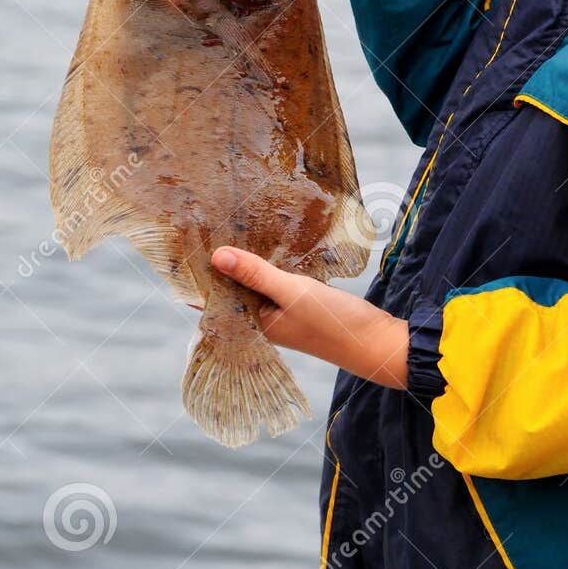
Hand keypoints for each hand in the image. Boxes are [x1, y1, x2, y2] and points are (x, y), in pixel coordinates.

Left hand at [196, 247, 408, 387]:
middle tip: (211, 225)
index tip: (191, 244)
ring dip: (251, 262)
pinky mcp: (301, 306)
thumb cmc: (333, 323)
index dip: (205, 273)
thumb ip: (256, 274)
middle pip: (236, 289)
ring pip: (257, 284)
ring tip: (236, 227)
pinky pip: (278, 283)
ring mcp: (283, 313)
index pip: (217, 298)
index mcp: (254, 323)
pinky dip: (273, 266)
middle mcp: (264, 320)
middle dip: (226, 263)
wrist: (376, 343)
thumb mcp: (292, 292)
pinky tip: (273, 246)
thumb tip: (217, 256)